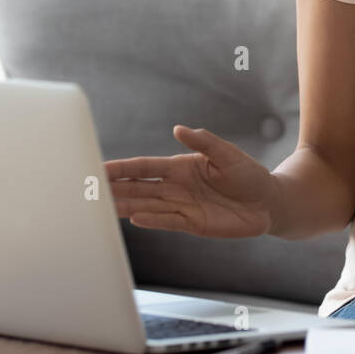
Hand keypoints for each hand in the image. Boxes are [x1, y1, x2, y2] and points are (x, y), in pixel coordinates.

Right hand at [105, 125, 275, 236]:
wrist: (267, 202)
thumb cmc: (248, 174)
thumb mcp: (227, 154)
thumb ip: (204, 142)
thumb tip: (178, 129)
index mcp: (180, 166)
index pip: (144, 167)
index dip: (122, 168)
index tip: (98, 168)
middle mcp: (175, 187)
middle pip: (138, 187)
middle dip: (113, 188)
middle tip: (87, 189)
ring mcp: (182, 206)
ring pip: (146, 205)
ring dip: (124, 205)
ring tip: (100, 207)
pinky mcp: (192, 224)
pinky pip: (167, 221)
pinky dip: (151, 220)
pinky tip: (134, 218)